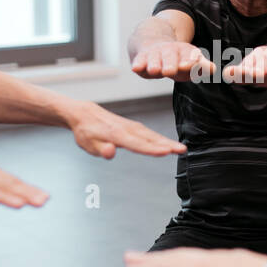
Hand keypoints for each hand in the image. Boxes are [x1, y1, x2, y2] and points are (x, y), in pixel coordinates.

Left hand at [63, 100, 185, 158]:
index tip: (166, 151)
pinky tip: (166, 143)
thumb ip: (101, 150)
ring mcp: (131, 126)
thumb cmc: (86, 131)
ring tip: (179, 148)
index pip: (137, 144)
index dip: (152, 149)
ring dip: (166, 141)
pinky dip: (159, 138)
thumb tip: (110, 152)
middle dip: (166, 144)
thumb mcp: (88, 144)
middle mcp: (126, 129)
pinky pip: (148, 133)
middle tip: (182, 150)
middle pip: (149, 138)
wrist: (84, 114)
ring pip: (151, 135)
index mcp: (116, 134)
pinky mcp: (132, 126)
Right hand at [131, 41, 214, 81]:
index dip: (188, 61)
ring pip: (155, 59)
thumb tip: (213, 69)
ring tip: (155, 70)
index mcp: (185, 52)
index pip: (188, 56)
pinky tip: (136, 68)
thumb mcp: (189, 62)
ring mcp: (155, 53)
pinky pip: (139, 61)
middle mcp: (169, 51)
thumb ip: (200, 68)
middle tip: (170, 71)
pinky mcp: (141, 58)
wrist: (151, 40)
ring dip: (155, 64)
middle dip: (170, 63)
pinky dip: (138, 64)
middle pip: (170, 56)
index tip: (189, 65)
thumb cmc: (175, 59)